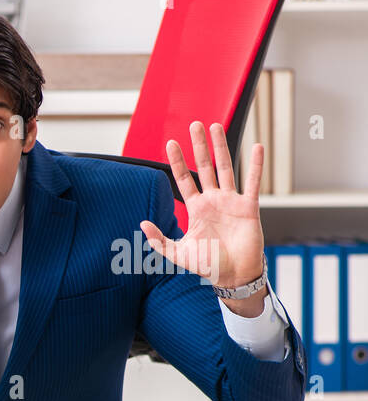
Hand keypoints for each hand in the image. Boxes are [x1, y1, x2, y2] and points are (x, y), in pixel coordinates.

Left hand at [139, 121, 266, 313]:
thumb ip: (159, 239)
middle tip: (194, 124)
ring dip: (221, 147)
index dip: (177, 162)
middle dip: (198, 146)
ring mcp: (231, 201)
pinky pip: (253, 182)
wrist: (233, 276)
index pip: (183, 180)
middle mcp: (212, 201)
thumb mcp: (177, 253)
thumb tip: (142, 223)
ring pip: (225, 168)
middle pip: (204, 167)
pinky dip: (256, 165)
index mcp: (196, 209)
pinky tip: (257, 147)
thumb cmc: (207, 265)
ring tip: (215, 127)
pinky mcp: (249, 206)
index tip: (171, 143)